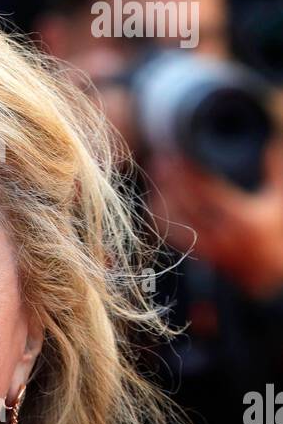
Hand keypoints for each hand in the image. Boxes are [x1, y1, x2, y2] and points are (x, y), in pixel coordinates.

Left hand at [145, 135, 282, 298]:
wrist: (272, 280)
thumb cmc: (276, 235)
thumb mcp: (280, 202)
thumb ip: (276, 172)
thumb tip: (271, 143)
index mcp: (243, 220)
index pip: (208, 191)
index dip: (189, 172)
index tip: (178, 155)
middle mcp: (223, 237)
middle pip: (187, 204)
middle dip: (172, 180)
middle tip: (161, 159)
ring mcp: (208, 249)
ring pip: (176, 222)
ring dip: (163, 198)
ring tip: (156, 177)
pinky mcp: (198, 257)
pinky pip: (173, 237)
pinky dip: (162, 219)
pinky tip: (154, 202)